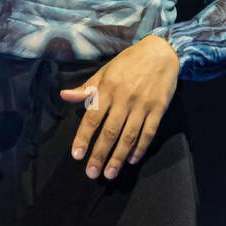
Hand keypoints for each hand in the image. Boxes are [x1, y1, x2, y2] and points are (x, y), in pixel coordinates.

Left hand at [59, 35, 179, 180]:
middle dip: (100, 154)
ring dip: (118, 157)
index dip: (84, 137)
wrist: (161, 51)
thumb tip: (64, 96)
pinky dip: (140, 148)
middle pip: (110, 131)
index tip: (77, 155)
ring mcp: (143, 105)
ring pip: (129, 136)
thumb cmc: (129, 61)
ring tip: (110, 173)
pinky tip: (132, 160)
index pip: (92, 117)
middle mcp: (124, 99)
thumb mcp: (105, 71)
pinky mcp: (159, 109)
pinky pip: (148, 132)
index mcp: (108, 89)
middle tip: (92, 173)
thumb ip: (87, 88)